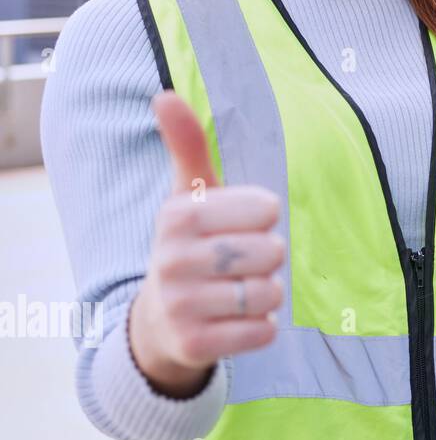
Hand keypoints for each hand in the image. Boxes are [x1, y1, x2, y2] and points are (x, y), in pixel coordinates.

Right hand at [129, 91, 285, 398]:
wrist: (160, 321)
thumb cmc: (191, 245)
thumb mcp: (189, 195)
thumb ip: (187, 146)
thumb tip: (163, 94)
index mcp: (177, 215)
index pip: (267, 209)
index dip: (264, 219)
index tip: (239, 226)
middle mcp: (171, 259)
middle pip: (271, 252)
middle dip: (268, 259)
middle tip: (239, 264)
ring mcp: (179, 305)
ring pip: (270, 293)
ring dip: (266, 294)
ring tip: (236, 291)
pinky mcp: (195, 345)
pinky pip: (264, 330)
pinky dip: (262, 327)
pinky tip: (235, 320)